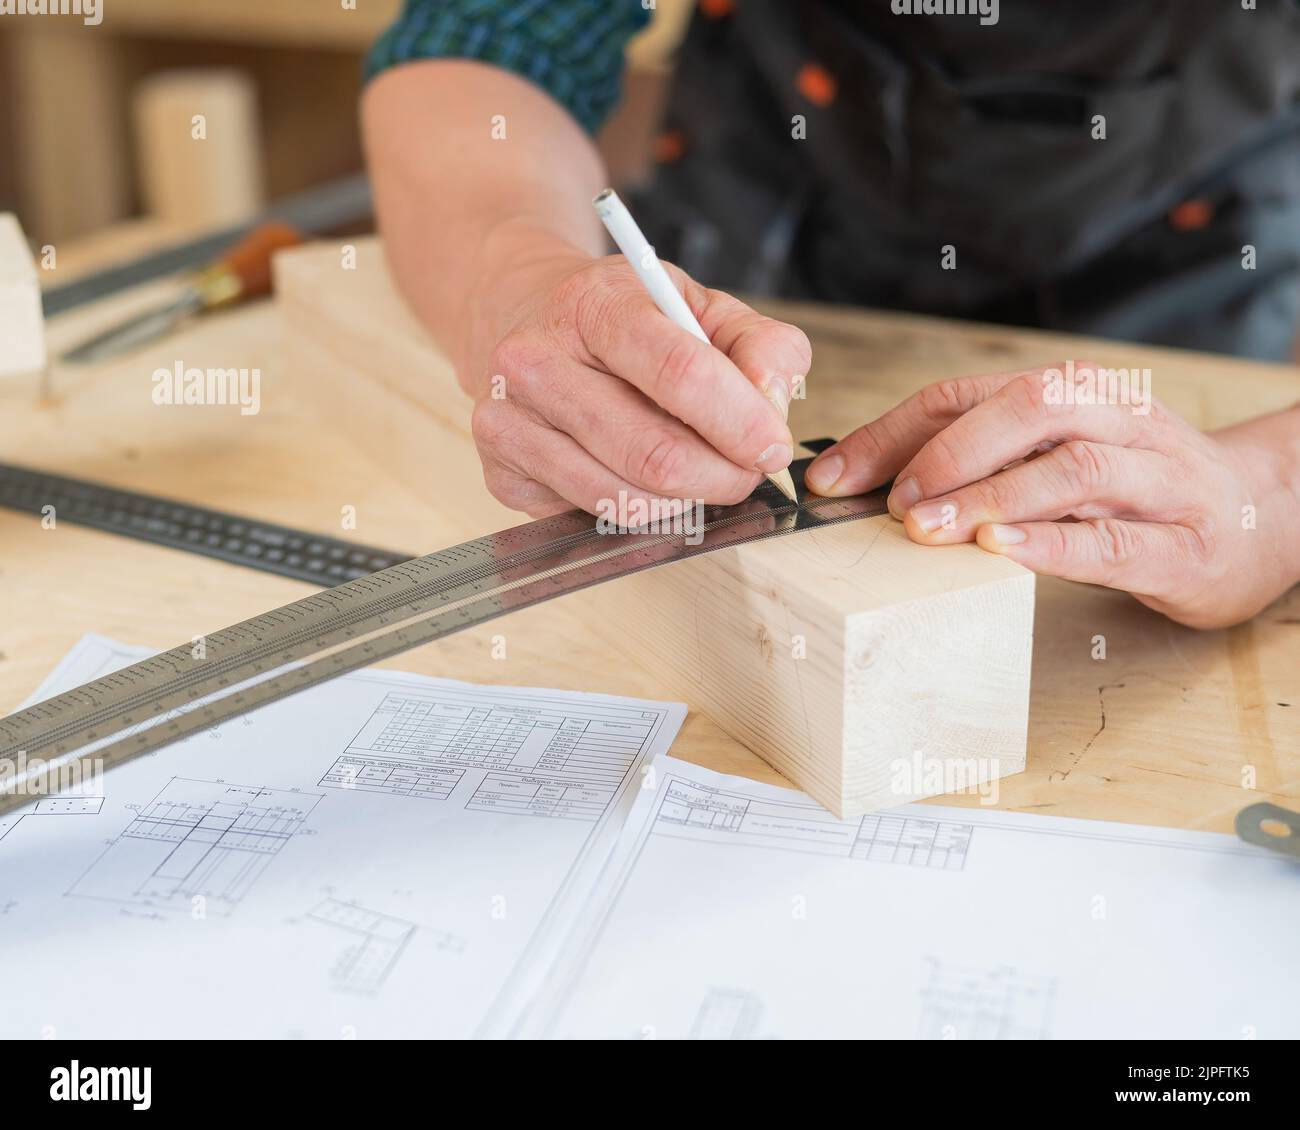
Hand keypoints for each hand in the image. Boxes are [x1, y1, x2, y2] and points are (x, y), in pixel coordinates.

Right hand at [462, 249, 807, 517]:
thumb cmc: (624, 319)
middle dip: (722, 476)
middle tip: (746, 472)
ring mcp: (510, 422)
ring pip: (625, 499)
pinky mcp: (502, 474)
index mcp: (593, 304)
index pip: (680, 373)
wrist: (525, 319)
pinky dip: (639, 510)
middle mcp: (536, 361)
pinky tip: (642, 477)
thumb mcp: (700, 306)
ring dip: (686, 503)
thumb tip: (773, 407)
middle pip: (655, 454)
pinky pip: (593, 516)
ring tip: (702, 474)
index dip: (741, 421)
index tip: (773, 447)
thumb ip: (761, 346)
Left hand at [805, 363, 1299, 628]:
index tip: (829, 480)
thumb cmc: (1132, 488)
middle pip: (1026, 408)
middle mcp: (1116, 419)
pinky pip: (1114, 538)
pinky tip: (1000, 552)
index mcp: (1070, 393)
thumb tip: (870, 485)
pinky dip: (1053, 543)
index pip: (964, 396)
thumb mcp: (1053, 457)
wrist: (1263, 516)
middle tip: (890, 504)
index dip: (890, 434)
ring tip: (927, 530)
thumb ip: (982, 460)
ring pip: (1072, 467)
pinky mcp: (1184, 543)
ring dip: (991, 495)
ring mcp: (1157, 478)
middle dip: (947, 453)